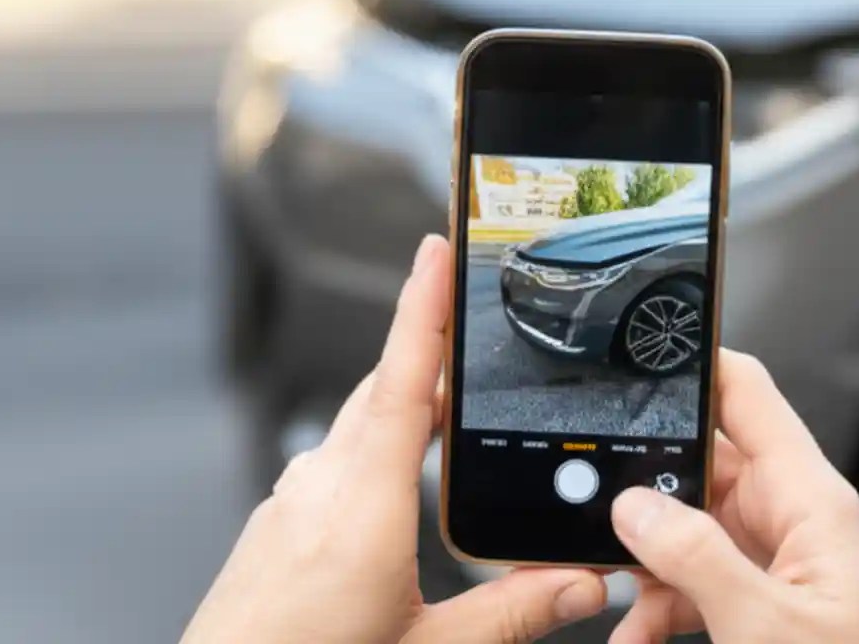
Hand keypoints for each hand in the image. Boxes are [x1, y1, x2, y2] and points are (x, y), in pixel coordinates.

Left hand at [182, 235, 606, 643]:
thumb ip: (510, 614)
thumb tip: (581, 583)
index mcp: (363, 508)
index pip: (400, 384)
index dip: (421, 309)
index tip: (437, 251)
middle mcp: (320, 487)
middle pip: (383, 391)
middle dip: (427, 349)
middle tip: (471, 321)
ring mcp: (290, 499)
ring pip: (358, 425)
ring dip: (403, 403)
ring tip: (451, 410)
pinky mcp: (277, 519)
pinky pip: (334, 458)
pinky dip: (373, 448)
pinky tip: (394, 484)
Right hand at [608, 350, 858, 642]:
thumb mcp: (766, 624)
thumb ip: (696, 558)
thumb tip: (633, 507)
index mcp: (809, 499)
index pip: (747, 395)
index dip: (695, 364)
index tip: (633, 359)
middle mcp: (792, 517)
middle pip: (701, 467)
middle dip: (643, 488)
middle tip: (593, 509)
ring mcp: (776, 560)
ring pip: (689, 530)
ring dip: (645, 563)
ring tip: (613, 597)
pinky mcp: (764, 600)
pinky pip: (698, 581)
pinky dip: (662, 606)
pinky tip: (640, 637)